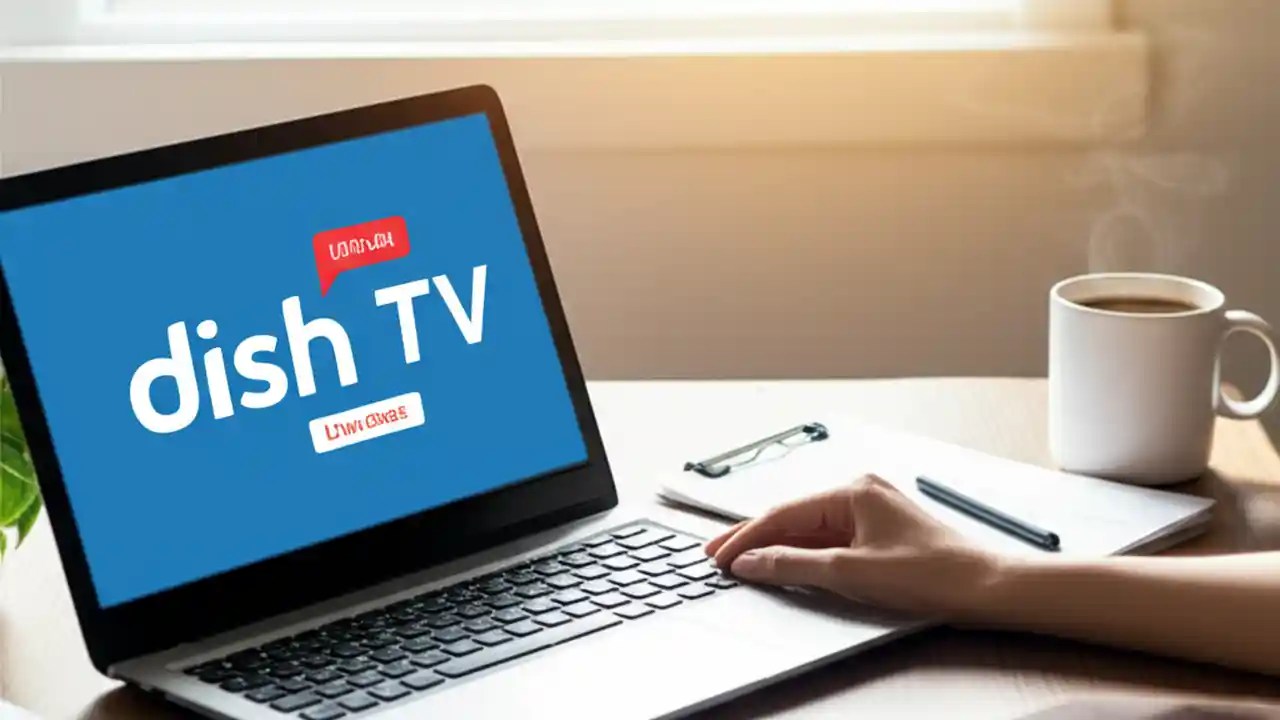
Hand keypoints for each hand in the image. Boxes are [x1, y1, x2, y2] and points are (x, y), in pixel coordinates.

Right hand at [705, 474, 1001, 617]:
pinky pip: (829, 539)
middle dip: (753, 538)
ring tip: (741, 560)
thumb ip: (794, 565)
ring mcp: (870, 512)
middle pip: (792, 517)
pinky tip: (784, 564)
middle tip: (716, 555)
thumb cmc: (932, 574)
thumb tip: (753, 562)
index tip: (720, 556)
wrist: (985, 587)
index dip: (747, 537)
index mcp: (852, 490)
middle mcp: (860, 493)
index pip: (783, 513)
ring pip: (809, 529)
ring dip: (776, 546)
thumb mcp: (851, 574)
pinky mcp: (879, 533)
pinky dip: (803, 553)